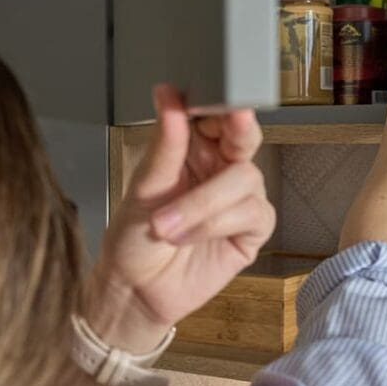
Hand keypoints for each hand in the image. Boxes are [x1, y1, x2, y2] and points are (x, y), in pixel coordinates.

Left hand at [84, 85, 275, 352]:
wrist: (133, 290)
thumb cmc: (133, 236)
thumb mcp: (144, 186)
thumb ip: (165, 144)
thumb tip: (169, 95)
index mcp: (195, 149)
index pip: (218, 115)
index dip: (222, 104)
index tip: (218, 95)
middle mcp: (222, 168)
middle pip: (246, 138)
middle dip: (239, 132)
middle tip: (233, 122)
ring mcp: (240, 200)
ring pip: (246, 180)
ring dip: (203, 203)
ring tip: (165, 226)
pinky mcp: (251, 232)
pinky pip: (252, 214)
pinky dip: (216, 224)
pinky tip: (187, 237)